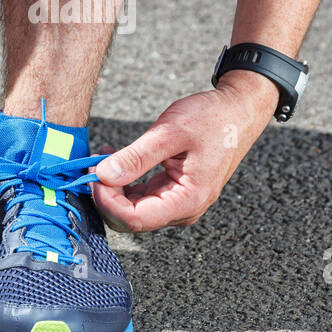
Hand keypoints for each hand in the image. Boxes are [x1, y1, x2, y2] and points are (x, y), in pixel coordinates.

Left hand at [92, 71, 276, 230]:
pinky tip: (116, 160)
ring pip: (133, 210)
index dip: (106, 201)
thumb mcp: (170, 132)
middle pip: (131, 219)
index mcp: (187, 201)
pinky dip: (124, 182)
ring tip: (103, 158)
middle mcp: (183, 209)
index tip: (93, 175)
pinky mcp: (173, 192)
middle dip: (107, 195)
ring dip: (113, 188)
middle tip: (94, 164)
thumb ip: (136, 157)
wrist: (239, 112)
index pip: (134, 220)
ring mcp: (178, 203)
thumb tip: (103, 175)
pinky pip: (141, 197)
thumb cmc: (213, 119)